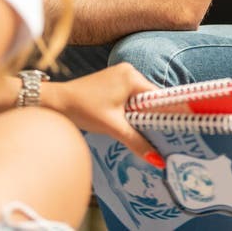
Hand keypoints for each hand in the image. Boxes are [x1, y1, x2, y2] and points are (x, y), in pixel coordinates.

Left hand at [44, 63, 159, 161]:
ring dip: (142, 115)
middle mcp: (129, 71)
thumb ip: (137, 141)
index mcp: (132, 76)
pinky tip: (132, 124)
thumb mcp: (113, 127)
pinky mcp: (113, 81)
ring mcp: (120, 74)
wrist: (57, 102)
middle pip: (150, 98)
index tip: (174, 132)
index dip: (167, 115)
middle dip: (154, 117)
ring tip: (147, 134)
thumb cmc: (84, 110)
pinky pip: (130, 96)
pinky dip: (132, 110)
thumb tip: (158, 160)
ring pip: (140, 98)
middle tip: (162, 139)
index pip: (159, 97)